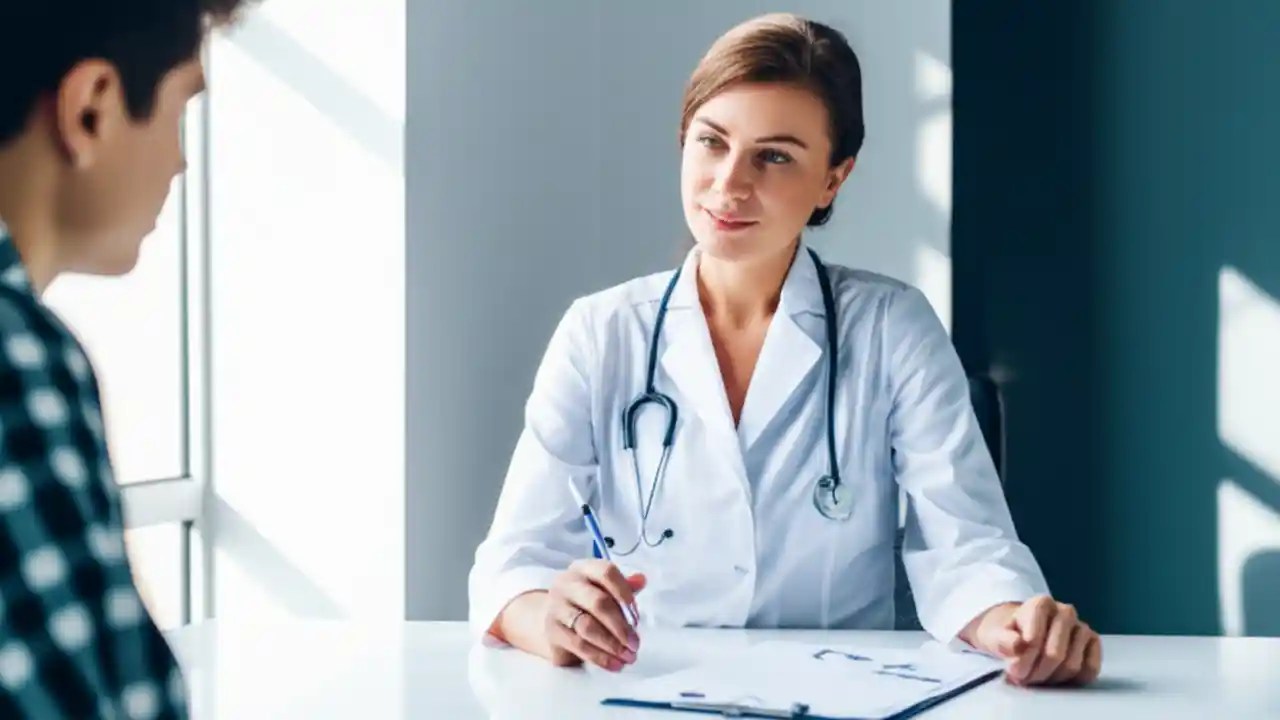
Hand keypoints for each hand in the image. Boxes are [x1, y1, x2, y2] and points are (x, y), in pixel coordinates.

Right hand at [543, 559, 644, 671]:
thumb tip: (642, 580)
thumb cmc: (587, 602)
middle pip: (598, 602)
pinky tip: (614, 664)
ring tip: (628, 657)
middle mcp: (567, 584)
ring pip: (587, 627)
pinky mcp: (552, 632)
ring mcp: (557, 607)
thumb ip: (624, 586)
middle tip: (635, 644)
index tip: (638, 615)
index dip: (625, 592)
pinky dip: (599, 657)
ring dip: (612, 644)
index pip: (606, 572)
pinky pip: (579, 645)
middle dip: (621, 626)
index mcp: (584, 569)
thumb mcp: (605, 590)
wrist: (553, 619)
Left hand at [963, 595, 1101, 685]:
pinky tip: (1055, 675)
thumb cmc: (1007, 635)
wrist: (1020, 635)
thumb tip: (1017, 645)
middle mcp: (1066, 612)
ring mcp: (1082, 627)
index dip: (1023, 660)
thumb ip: (1002, 640)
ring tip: (1034, 676)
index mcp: (1041, 604)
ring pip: (1072, 665)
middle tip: (1021, 679)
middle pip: (1055, 655)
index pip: (1035, 639)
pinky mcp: (1093, 644)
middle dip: (1036, 672)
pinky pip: (1089, 669)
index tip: (1011, 669)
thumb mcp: (994, 635)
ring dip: (1051, 678)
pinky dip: (1072, 680)